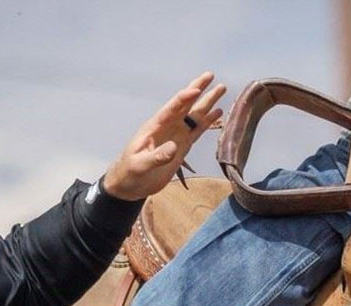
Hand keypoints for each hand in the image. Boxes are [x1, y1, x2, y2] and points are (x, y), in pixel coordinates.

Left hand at [102, 72, 226, 200]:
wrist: (130, 184)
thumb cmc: (130, 172)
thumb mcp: (140, 166)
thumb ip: (156, 157)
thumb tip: (173, 147)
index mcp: (155, 127)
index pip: (171, 109)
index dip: (184, 99)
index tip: (196, 89)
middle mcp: (167, 127)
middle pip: (185, 105)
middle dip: (198, 89)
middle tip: (210, 75)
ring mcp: (176, 136)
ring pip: (194, 115)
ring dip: (207, 102)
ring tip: (221, 88)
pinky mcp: (182, 147)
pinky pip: (197, 131)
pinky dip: (208, 121)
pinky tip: (218, 113)